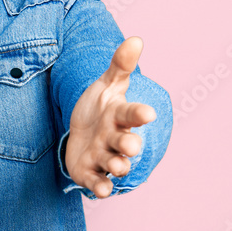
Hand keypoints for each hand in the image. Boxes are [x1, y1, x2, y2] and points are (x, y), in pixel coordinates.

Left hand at [64, 36, 156, 197]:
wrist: (83, 129)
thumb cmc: (101, 107)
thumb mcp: (107, 84)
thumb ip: (120, 65)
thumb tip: (136, 39)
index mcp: (120, 116)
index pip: (132, 113)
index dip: (139, 113)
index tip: (149, 113)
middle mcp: (116, 138)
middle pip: (126, 142)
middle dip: (129, 145)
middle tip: (132, 146)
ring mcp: (104, 157)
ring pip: (114, 164)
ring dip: (117, 166)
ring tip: (118, 167)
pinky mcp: (91, 173)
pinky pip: (97, 182)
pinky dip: (100, 187)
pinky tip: (100, 191)